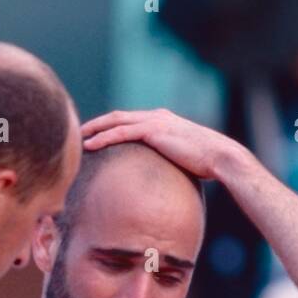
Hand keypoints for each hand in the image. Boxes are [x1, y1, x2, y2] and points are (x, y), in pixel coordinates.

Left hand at [80, 107, 247, 181]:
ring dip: (94, 128)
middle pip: (118, 116)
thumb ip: (168, 162)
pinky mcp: (153, 130)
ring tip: (77, 138)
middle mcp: (157, 116)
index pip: (130, 120)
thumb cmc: (206, 163)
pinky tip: (89, 145)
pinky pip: (121, 132)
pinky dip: (103, 137)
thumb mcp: (182, 159)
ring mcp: (155, 121)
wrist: (220, 157)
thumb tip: (160, 180)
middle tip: (78, 132)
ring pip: (115, 121)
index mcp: (162, 121)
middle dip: (96, 123)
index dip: (110, 126)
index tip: (94, 134)